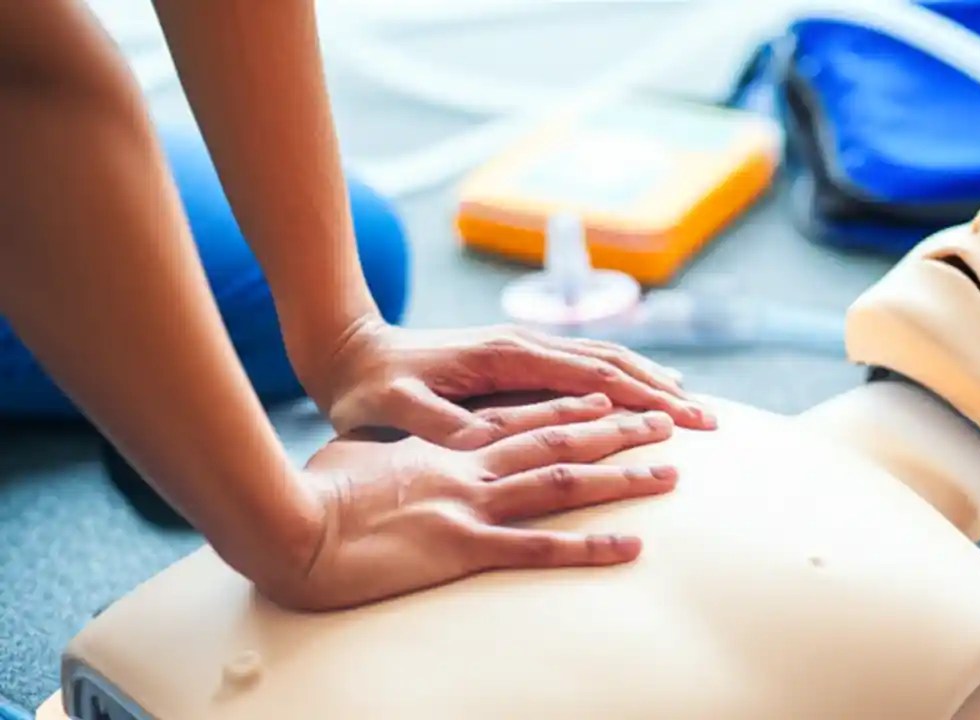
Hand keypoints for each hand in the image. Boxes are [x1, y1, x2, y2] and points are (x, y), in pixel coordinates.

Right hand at [271, 405, 677, 609]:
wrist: (290, 524)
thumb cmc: (317, 493)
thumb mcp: (366, 458)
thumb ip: (400, 452)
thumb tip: (407, 454)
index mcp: (451, 446)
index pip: (527, 417)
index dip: (579, 407)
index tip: (619, 398)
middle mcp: (471, 466)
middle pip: (561, 439)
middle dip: (621, 428)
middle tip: (671, 421)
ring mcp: (471, 503)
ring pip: (564, 482)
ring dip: (622, 478)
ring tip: (671, 473)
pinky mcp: (463, 544)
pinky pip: (539, 548)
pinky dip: (589, 547)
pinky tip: (630, 547)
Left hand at [302, 316, 715, 447]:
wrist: (348, 349)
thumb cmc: (369, 387)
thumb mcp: (395, 409)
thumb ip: (438, 425)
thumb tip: (484, 447)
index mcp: (507, 357)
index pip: (592, 378)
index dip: (641, 399)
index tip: (683, 422)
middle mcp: (524, 346)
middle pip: (612, 364)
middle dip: (663, 392)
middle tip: (710, 423)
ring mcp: (523, 349)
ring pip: (603, 360)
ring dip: (649, 382)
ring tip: (690, 407)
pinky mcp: (517, 360)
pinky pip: (583, 366)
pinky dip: (621, 377)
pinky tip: (636, 395)